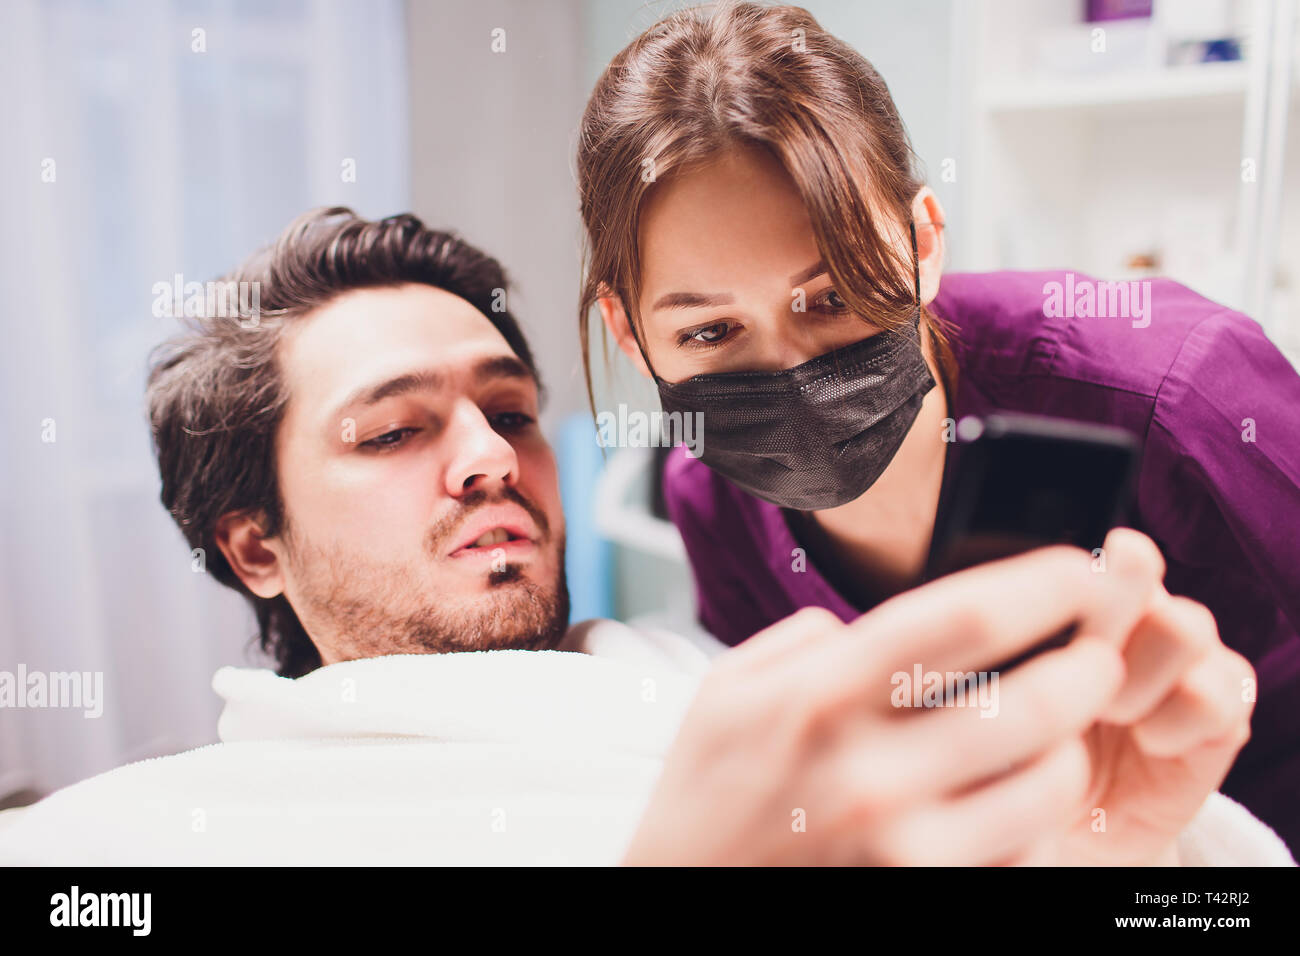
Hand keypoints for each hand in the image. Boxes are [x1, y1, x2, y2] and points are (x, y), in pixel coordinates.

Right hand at [621, 540, 1159, 864]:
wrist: (678, 905)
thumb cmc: (705, 798)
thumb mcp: (725, 692)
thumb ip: (802, 640)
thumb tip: (868, 622)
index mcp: (817, 698)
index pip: (962, 619)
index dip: (1041, 584)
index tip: (1080, 569)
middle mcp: (867, 774)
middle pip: (1033, 704)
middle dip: (1090, 666)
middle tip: (1100, 650)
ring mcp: (902, 850)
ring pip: (1049, 786)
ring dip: (1076, 745)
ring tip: (1066, 727)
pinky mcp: (927, 900)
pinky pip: (1024, 853)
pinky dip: (1040, 818)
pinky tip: (1020, 796)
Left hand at [1038, 529, 1255, 865]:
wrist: (1042, 839)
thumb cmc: (1005, 762)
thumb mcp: (991, 700)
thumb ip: (1009, 642)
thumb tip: (1030, 588)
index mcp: (1069, 610)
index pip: (1103, 554)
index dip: (1101, 564)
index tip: (1082, 585)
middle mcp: (1128, 628)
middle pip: (1143, 573)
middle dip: (1111, 615)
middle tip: (1081, 666)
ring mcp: (1174, 673)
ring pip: (1186, 624)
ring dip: (1143, 672)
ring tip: (1110, 716)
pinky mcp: (1215, 725)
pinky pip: (1222, 690)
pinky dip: (1185, 717)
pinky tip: (1148, 744)